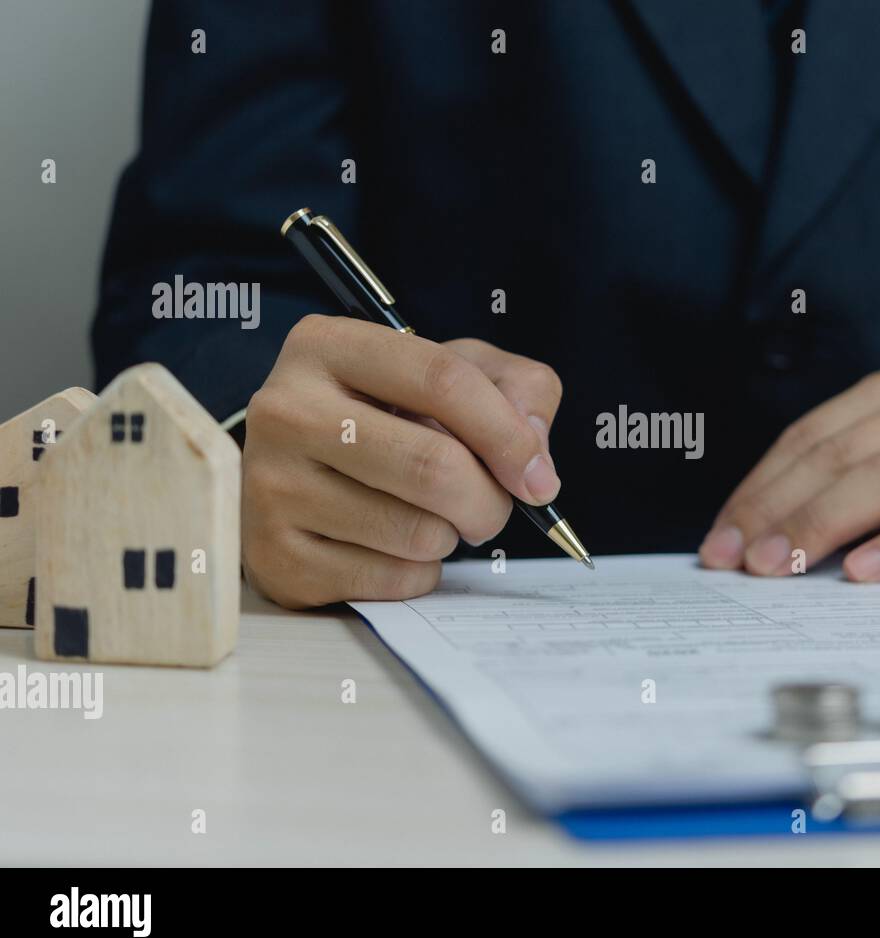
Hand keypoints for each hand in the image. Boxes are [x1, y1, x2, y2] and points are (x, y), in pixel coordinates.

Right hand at [241, 315, 562, 607]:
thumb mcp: (452, 372)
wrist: (297, 474)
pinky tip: (394, 547)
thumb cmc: (386, 417)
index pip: (442, 379)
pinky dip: (418, 572)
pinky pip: (392, 579)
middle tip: (490, 507)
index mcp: (329, 346)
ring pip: (417, 532)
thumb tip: (533, 459)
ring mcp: (271, 487)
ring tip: (430, 517)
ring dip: (451, 536)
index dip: (507, 432)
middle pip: (434, 465)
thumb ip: (516, 390)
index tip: (538, 474)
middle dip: (489, 500)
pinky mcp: (276, 559)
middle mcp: (285, 410)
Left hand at [699, 356, 879, 580]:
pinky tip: (865, 572)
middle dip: (782, 511)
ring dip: (829, 525)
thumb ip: (838, 497)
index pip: (813, 436)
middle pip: (845, 455)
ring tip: (784, 567)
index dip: (760, 490)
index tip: (719, 542)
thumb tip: (749, 542)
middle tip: (742, 562)